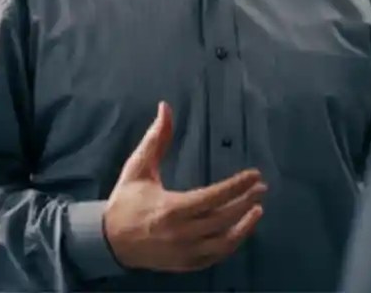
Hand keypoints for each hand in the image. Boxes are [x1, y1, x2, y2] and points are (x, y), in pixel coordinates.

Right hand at [103, 101, 265, 272]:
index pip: (214, 197)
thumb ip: (155, 139)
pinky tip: (241, 229)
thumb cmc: (125, 202)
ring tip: (257, 209)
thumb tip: (165, 107)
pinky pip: (216, 256)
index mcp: (171, 209)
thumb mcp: (138, 168)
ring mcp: (185, 252)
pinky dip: (232, 243)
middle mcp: (181, 233)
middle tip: (261, 188)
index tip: (255, 175)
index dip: (237, 186)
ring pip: (225, 242)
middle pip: (224, 218)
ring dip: (245, 226)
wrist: (109, 242)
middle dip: (246, 202)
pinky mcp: (186, 264)